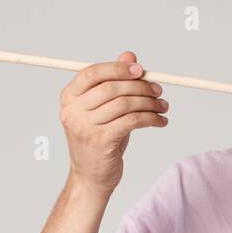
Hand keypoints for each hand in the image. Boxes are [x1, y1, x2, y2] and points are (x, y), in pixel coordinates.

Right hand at [59, 50, 168, 193]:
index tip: (140, 70)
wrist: (91, 176)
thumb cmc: (99, 139)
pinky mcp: (101, 141)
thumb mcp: (104, 109)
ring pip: (125, 104)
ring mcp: (85, 127)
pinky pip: (133, 121)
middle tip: (158, 90)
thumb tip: (130, 56)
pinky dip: (151, 119)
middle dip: (140, 86)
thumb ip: (114, 82)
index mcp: (69, 97)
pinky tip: (160, 121)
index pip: (92, 73)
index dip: (118, 68)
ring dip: (149, 103)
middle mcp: (73, 111)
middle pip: (112, 88)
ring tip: (162, 106)